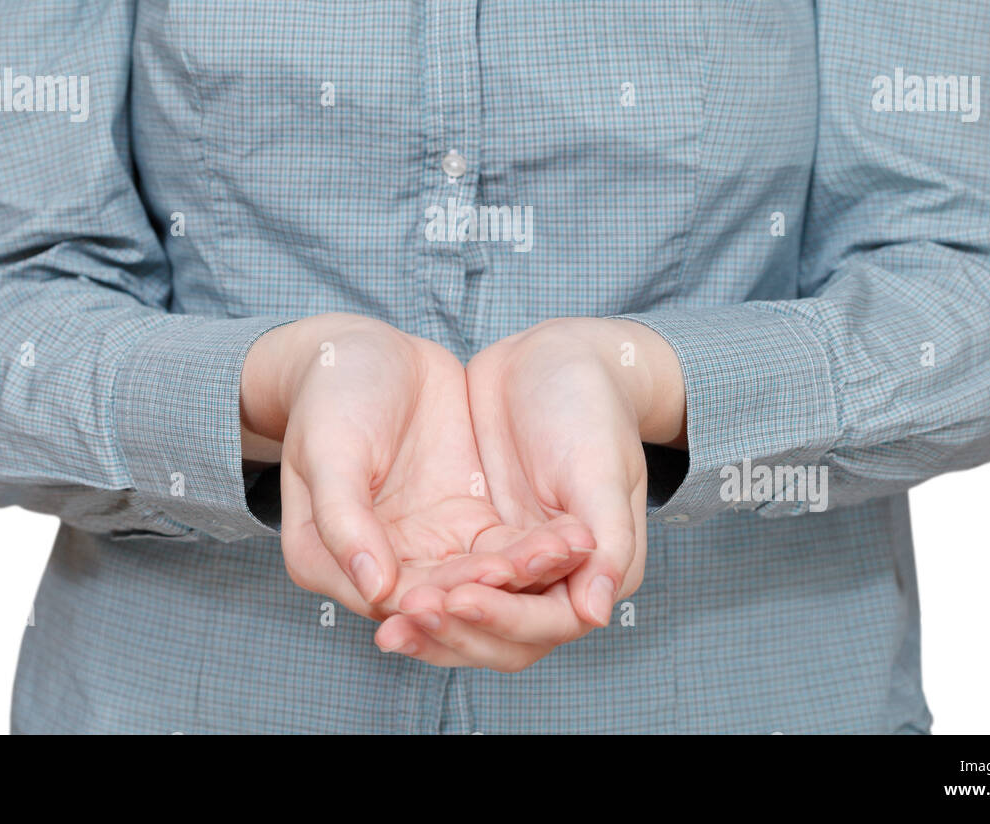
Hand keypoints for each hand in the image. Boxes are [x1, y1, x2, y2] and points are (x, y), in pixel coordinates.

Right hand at [240, 314, 595, 640]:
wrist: (363, 349)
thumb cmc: (331, 393)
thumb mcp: (329, 448)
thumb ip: (344, 518)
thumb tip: (376, 589)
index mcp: (324, 560)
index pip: (391, 598)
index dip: (442, 598)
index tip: (486, 580)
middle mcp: (380, 565)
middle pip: (443, 597)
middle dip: (497, 589)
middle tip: (542, 565)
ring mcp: (426, 544)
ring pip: (481, 577)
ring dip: (526, 570)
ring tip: (568, 551)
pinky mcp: (465, 519)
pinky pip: (505, 544)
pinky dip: (537, 545)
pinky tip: (575, 534)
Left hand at [374, 318, 683, 669]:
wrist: (555, 354)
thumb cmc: (591, 404)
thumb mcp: (601, 466)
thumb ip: (606, 540)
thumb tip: (595, 615)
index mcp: (604, 569)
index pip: (549, 622)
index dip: (502, 619)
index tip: (456, 601)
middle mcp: (561, 578)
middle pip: (505, 634)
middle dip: (457, 631)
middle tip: (404, 615)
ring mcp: (515, 557)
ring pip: (471, 611)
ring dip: (434, 620)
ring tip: (386, 622)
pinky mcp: (479, 534)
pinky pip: (447, 576)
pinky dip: (422, 587)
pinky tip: (382, 591)